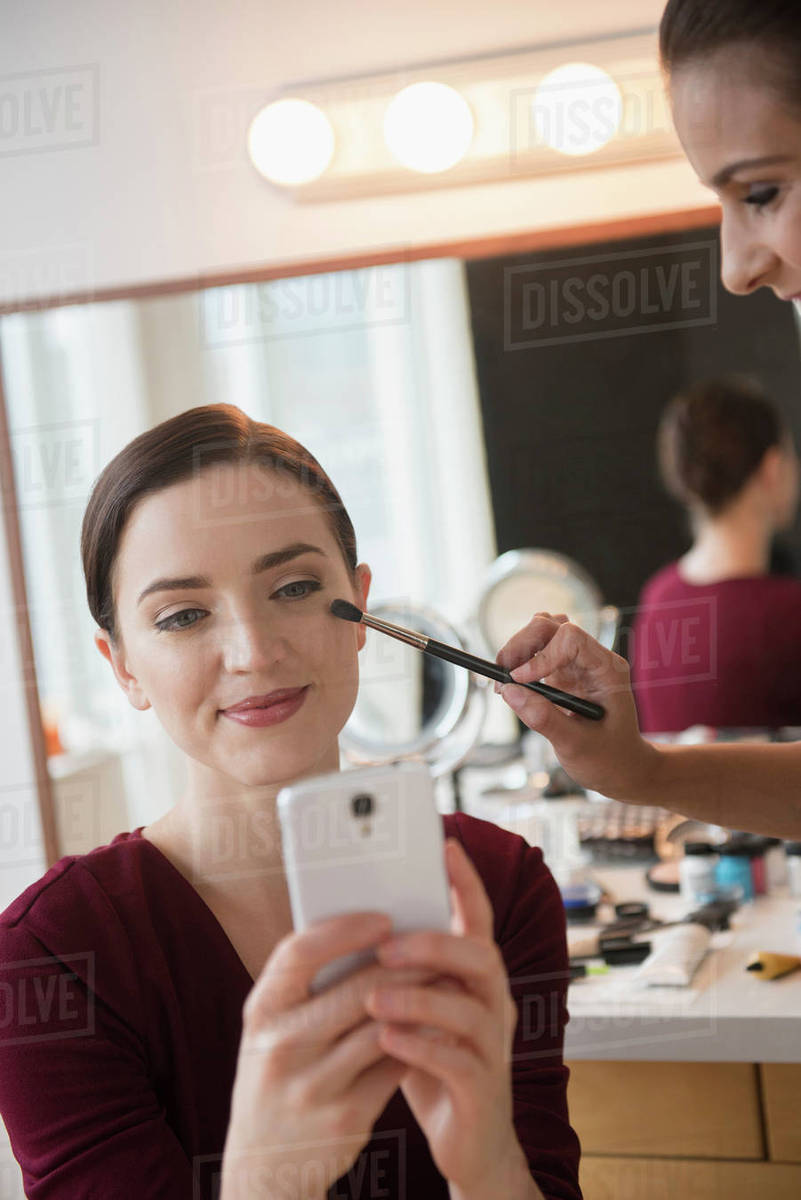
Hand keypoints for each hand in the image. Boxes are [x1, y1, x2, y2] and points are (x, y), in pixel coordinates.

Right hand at [221, 912, 435, 1199]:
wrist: (264, 1164)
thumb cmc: (277, 1071)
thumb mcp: (271, 1025)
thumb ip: (305, 983)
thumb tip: (370, 931)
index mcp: (261, 1011)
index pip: (300, 953)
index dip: (344, 930)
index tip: (384, 919)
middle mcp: (281, 1046)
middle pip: (355, 989)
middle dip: (405, 963)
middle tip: (437, 945)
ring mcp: (313, 1085)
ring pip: (384, 1027)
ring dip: (421, 999)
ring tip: (446, 978)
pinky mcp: (346, 1116)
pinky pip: (394, 1064)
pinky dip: (419, 1039)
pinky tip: (436, 1022)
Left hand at [364, 839, 534, 1197]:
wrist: (467, 1140)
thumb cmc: (431, 1062)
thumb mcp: (415, 1008)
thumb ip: (398, 971)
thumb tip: (348, 923)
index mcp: (475, 977)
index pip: (477, 919)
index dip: (465, 881)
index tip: (444, 845)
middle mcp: (493, 1004)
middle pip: (482, 957)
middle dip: (434, 945)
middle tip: (386, 945)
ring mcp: (494, 1047)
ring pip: (471, 1010)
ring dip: (420, 998)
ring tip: (374, 998)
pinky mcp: (483, 1089)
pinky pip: (460, 1062)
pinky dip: (421, 1047)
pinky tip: (386, 1041)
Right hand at [495, 612, 658, 801]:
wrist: (621, 768)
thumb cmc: (609, 758)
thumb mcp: (576, 745)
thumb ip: (544, 718)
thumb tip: (509, 692)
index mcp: (607, 670)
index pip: (571, 639)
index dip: (541, 654)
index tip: (519, 680)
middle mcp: (593, 659)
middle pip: (552, 626)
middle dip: (521, 646)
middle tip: (502, 677)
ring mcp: (577, 663)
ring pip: (542, 630)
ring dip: (518, 648)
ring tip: (505, 680)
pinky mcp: (563, 671)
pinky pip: (537, 650)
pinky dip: (519, 660)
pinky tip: (513, 685)